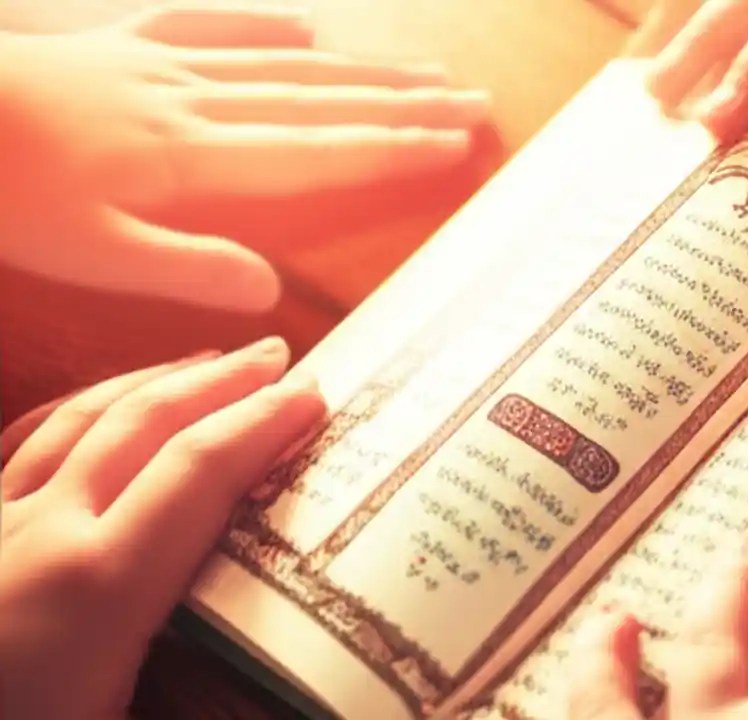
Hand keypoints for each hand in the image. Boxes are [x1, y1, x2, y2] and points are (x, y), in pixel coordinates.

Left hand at [0, 4, 488, 311]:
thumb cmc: (3, 191)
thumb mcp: (86, 254)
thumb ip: (184, 268)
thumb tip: (270, 291)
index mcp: (194, 156)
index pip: (318, 152)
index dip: (393, 148)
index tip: (458, 143)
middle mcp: (197, 101)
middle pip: (321, 100)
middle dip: (405, 103)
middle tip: (474, 100)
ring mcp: (164, 67)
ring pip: (284, 64)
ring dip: (361, 68)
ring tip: (425, 68)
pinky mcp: (125, 46)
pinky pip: (210, 27)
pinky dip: (265, 25)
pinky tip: (309, 25)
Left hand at [0, 337, 324, 718]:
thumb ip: (211, 707)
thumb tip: (302, 703)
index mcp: (94, 591)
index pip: (198, 473)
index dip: (264, 426)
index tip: (317, 399)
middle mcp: (35, 538)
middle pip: (141, 426)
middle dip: (219, 383)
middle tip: (279, 358)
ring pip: (73, 423)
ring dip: (151, 384)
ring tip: (205, 365)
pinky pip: (16, 451)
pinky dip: (74, 415)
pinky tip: (94, 416)